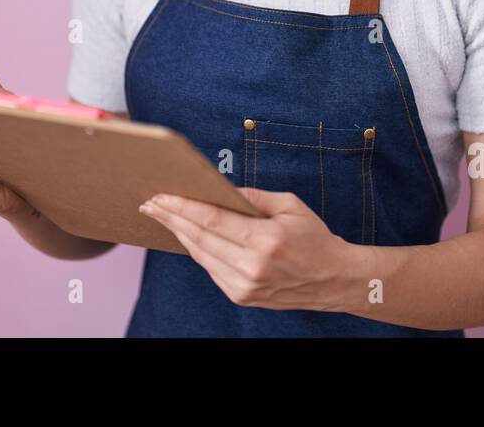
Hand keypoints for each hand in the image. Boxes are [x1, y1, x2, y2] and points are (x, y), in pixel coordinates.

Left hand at [138, 188, 360, 312]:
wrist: (333, 280)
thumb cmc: (314, 238)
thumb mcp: (290, 205)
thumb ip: (253, 197)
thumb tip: (220, 188)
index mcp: (266, 241)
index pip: (212, 220)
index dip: (182, 207)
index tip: (160, 197)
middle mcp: (252, 267)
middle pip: (199, 238)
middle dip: (171, 218)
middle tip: (150, 203)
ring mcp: (245, 286)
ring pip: (201, 255)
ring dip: (179, 234)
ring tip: (162, 216)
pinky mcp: (241, 296)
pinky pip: (210, 268)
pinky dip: (197, 249)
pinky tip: (187, 235)